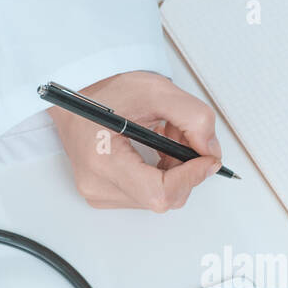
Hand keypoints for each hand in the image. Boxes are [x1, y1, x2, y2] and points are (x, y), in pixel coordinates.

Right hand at [51, 71, 222, 210]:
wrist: (77, 94)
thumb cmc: (108, 91)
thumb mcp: (157, 91)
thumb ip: (194, 118)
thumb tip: (211, 151)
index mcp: (102, 160)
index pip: (159, 192)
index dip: (191, 177)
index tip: (208, 159)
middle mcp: (98, 185)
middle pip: (163, 196)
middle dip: (185, 167)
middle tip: (182, 133)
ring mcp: (99, 194)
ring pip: (160, 197)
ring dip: (176, 170)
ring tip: (168, 135)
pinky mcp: (105, 195)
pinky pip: (148, 194)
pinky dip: (163, 174)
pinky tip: (157, 149)